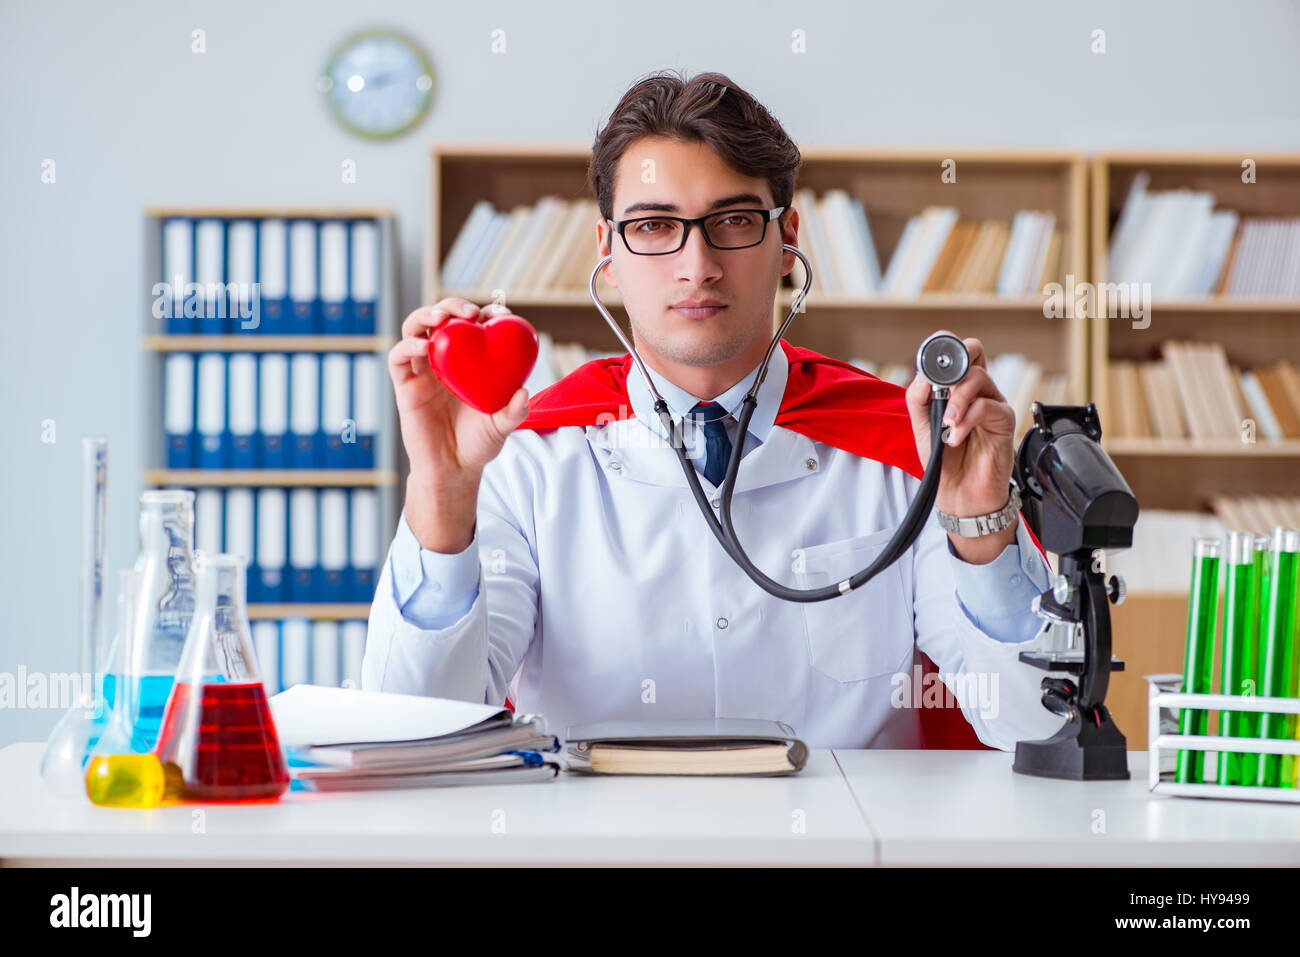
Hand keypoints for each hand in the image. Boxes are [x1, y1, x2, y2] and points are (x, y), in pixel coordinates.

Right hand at [389, 298, 530, 550]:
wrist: (452, 470)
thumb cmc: (478, 444)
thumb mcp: (502, 426)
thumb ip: (514, 411)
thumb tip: (524, 392)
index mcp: (468, 362)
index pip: (473, 326)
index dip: (485, 313)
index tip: (501, 313)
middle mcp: (444, 360)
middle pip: (442, 318)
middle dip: (453, 305)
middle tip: (469, 313)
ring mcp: (423, 370)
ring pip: (416, 328)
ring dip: (426, 314)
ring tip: (442, 317)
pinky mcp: (405, 385)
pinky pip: (399, 358)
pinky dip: (408, 345)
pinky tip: (424, 346)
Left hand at [905, 332, 1017, 561]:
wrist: (959, 493)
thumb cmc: (943, 460)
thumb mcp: (921, 426)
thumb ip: (919, 398)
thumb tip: (924, 374)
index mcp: (957, 387)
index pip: (957, 352)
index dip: (944, 347)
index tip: (929, 360)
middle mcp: (978, 390)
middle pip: (974, 351)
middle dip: (954, 365)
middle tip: (940, 388)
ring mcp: (993, 402)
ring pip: (978, 377)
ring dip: (956, 400)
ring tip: (946, 426)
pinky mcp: (1004, 421)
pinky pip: (987, 407)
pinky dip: (966, 420)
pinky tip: (955, 437)